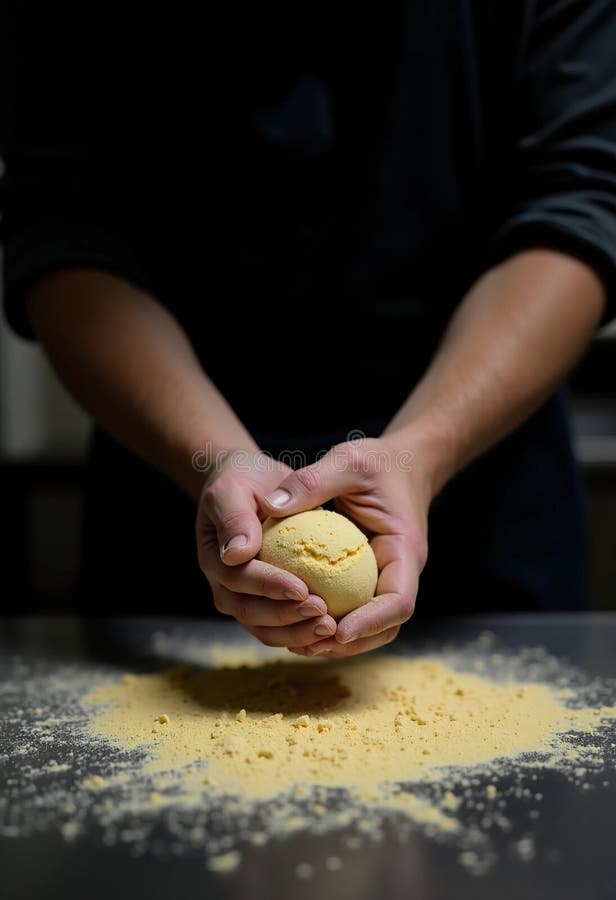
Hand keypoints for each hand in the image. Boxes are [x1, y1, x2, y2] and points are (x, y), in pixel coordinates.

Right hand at [196, 450, 336, 647]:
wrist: (250, 486)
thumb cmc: (243, 480)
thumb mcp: (233, 487)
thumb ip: (234, 517)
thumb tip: (236, 554)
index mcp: (215, 558)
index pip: (238, 579)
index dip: (269, 587)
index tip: (303, 588)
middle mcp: (224, 585)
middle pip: (250, 613)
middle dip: (287, 619)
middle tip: (324, 616)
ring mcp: (243, 598)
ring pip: (266, 629)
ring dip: (297, 634)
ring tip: (331, 628)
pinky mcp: (265, 604)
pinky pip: (282, 628)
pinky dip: (304, 634)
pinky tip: (333, 631)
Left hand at [260, 437, 428, 657]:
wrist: (401, 463)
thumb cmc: (378, 461)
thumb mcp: (347, 461)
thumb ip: (312, 481)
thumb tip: (270, 505)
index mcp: (405, 551)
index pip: (399, 602)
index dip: (370, 622)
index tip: (337, 631)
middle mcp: (400, 572)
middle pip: (385, 627)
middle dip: (349, 643)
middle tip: (306, 645)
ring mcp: (386, 578)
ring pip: (370, 626)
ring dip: (338, 641)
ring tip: (296, 643)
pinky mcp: (368, 577)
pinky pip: (353, 608)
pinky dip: (330, 621)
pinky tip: (295, 621)